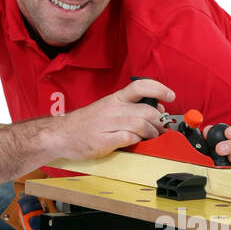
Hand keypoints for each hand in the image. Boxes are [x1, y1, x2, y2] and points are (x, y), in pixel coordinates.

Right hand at [51, 79, 175, 158]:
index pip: (140, 86)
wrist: (60, 135)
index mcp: (114, 99)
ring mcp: (108, 124)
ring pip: (141, 124)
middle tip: (162, 129)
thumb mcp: (107, 109)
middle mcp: (113, 109)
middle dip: (160, 121)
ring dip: (152, 133)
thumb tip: (157, 109)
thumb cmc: (85, 124)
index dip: (159, 89)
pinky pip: (129, 138)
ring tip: (151, 138)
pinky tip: (137, 143)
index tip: (170, 96)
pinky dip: (138, 141)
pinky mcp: (104, 140)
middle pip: (146, 110)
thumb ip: (130, 109)